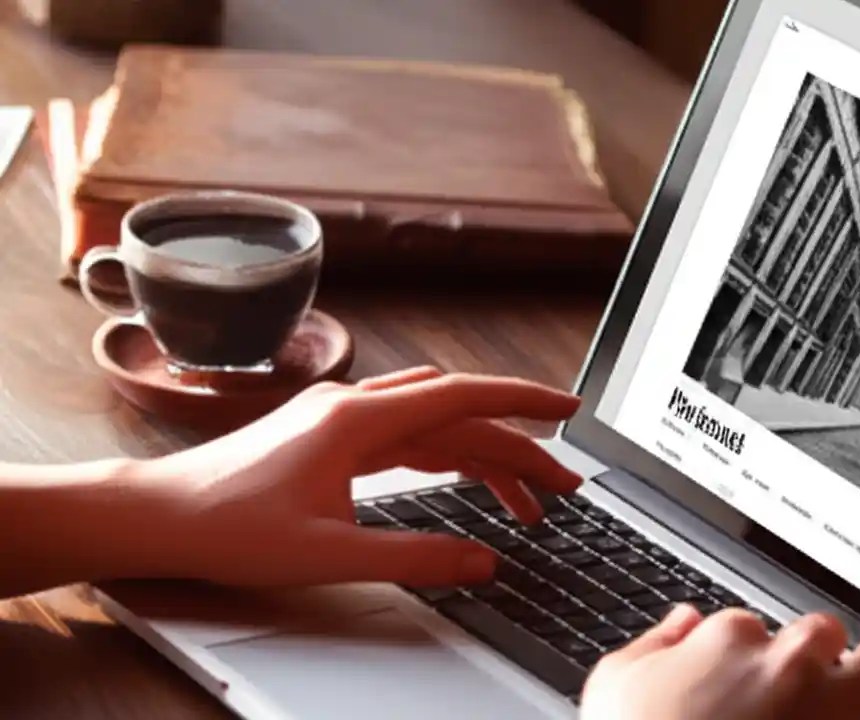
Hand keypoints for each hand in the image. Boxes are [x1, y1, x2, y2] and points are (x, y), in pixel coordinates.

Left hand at [127, 367, 582, 587]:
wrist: (157, 516)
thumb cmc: (226, 527)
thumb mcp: (329, 554)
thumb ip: (414, 556)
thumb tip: (483, 561)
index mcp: (359, 422)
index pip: (465, 398)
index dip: (525, 402)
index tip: (569, 410)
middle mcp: (354, 408)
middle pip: (459, 416)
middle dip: (518, 448)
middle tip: (562, 487)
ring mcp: (339, 418)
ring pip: (435, 425)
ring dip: (484, 454)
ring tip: (523, 500)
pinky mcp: (327, 435)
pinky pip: (406, 434)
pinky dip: (446, 453)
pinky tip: (462, 475)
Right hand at [581, 605, 859, 719]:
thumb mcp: (616, 683)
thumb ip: (655, 644)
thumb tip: (679, 624)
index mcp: (729, 639)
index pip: (748, 625)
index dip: (741, 655)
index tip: (734, 679)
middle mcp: (786, 665)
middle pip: (824, 632)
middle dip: (814, 653)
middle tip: (799, 686)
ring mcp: (826, 708)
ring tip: (852, 695)